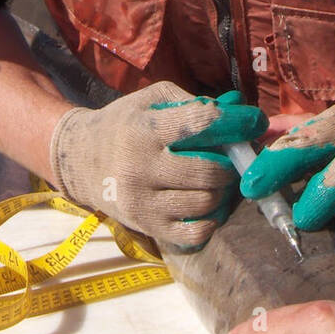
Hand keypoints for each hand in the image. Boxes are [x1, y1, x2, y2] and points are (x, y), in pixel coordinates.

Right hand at [49, 84, 266, 247]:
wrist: (80, 160)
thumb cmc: (125, 124)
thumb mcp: (151, 100)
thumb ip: (194, 103)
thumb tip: (237, 108)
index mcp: (145, 130)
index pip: (203, 124)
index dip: (237, 122)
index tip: (255, 122)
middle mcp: (142, 167)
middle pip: (210, 171)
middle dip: (232, 163)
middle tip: (233, 157)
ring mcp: (144, 202)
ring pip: (207, 202)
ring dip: (223, 190)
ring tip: (219, 178)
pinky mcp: (148, 227)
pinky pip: (196, 232)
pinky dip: (211, 218)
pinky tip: (206, 203)